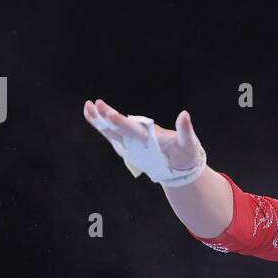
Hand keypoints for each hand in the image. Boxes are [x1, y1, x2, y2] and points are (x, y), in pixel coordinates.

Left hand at [83, 99, 204, 183]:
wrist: (177, 174)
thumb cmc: (186, 156)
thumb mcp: (190, 145)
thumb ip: (186, 130)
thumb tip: (185, 114)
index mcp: (150, 142)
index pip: (132, 130)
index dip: (120, 122)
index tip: (109, 113)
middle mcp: (136, 146)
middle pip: (116, 130)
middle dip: (104, 118)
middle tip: (94, 104)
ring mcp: (129, 147)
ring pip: (110, 133)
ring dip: (98, 120)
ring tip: (88, 106)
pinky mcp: (127, 146)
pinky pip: (110, 135)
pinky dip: (101, 125)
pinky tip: (93, 115)